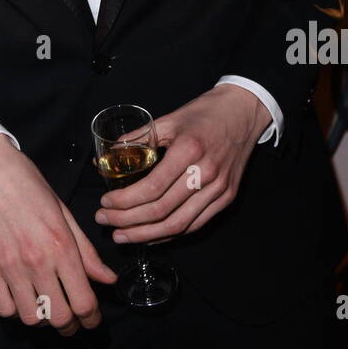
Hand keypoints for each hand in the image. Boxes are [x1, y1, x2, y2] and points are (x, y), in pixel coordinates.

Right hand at [0, 134, 118, 335]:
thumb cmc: (27, 185)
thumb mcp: (64, 214)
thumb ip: (86, 252)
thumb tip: (108, 280)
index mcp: (61, 245)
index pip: (84, 301)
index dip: (92, 319)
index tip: (92, 320)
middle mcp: (36, 261)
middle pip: (60, 318)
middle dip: (70, 326)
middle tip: (72, 321)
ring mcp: (8, 267)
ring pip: (31, 319)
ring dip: (42, 319)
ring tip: (45, 308)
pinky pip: (4, 309)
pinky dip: (15, 310)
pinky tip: (20, 297)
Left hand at [93, 84, 270, 243]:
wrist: (242, 112)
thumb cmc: (203, 114)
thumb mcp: (168, 120)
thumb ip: (138, 139)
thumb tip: (108, 157)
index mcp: (188, 150)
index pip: (152, 188)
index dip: (125, 201)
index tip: (105, 203)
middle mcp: (205, 173)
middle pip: (162, 211)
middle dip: (128, 221)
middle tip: (105, 221)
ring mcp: (218, 189)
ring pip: (178, 225)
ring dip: (146, 235)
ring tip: (122, 236)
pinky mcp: (226, 198)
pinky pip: (195, 225)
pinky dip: (170, 234)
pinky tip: (150, 235)